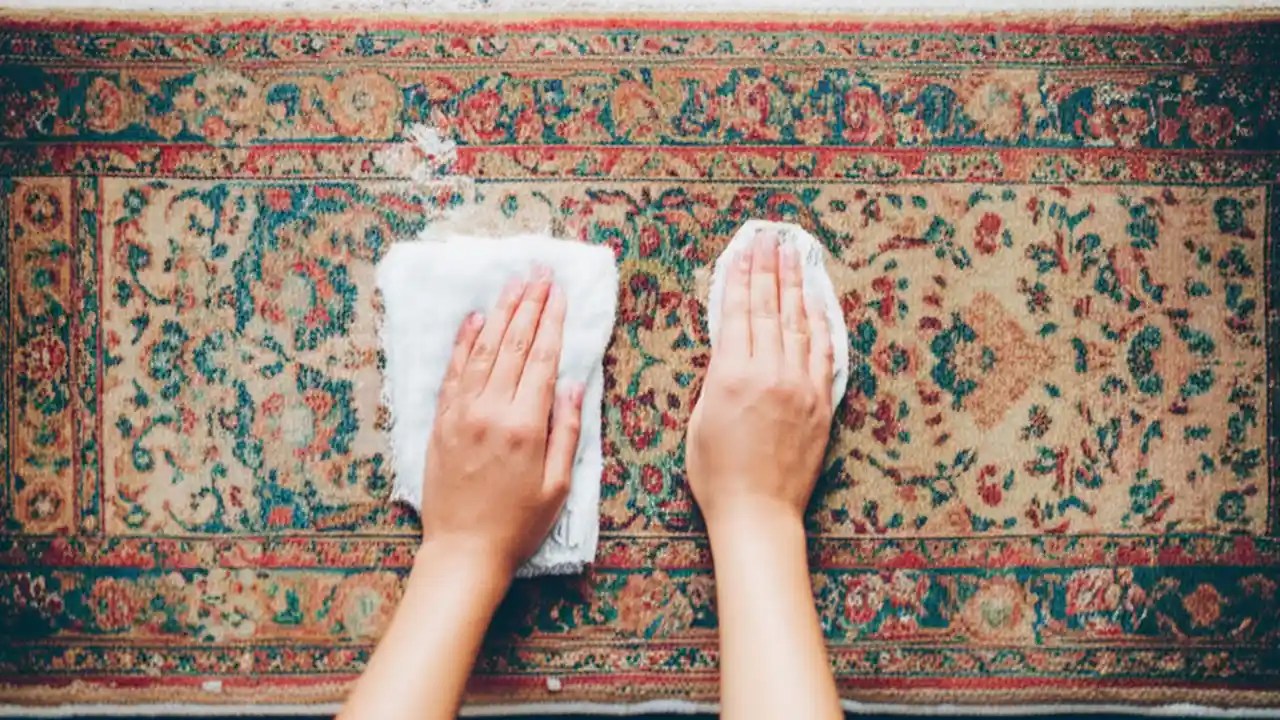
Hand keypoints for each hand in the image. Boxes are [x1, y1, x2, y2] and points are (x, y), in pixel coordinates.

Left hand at [419, 266, 584, 574]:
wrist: (463, 551)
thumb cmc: (519, 525)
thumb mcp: (559, 485)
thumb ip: (567, 432)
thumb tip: (574, 385)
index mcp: (526, 425)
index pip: (543, 359)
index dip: (553, 322)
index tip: (559, 292)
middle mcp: (491, 410)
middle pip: (514, 345)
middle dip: (529, 305)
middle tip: (539, 274)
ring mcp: (461, 413)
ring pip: (484, 351)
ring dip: (500, 314)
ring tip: (513, 285)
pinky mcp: (441, 422)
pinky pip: (454, 372)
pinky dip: (464, 343)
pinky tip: (475, 319)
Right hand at [688, 230, 834, 531]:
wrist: (758, 512)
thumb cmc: (716, 474)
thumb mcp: (700, 419)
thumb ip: (715, 377)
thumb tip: (729, 346)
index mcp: (731, 375)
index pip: (738, 311)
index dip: (742, 276)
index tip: (745, 248)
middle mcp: (769, 372)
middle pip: (770, 308)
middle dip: (770, 268)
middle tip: (771, 237)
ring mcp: (800, 386)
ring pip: (799, 323)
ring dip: (796, 284)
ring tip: (794, 254)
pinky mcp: (821, 403)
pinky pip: (824, 352)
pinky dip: (821, 322)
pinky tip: (817, 300)